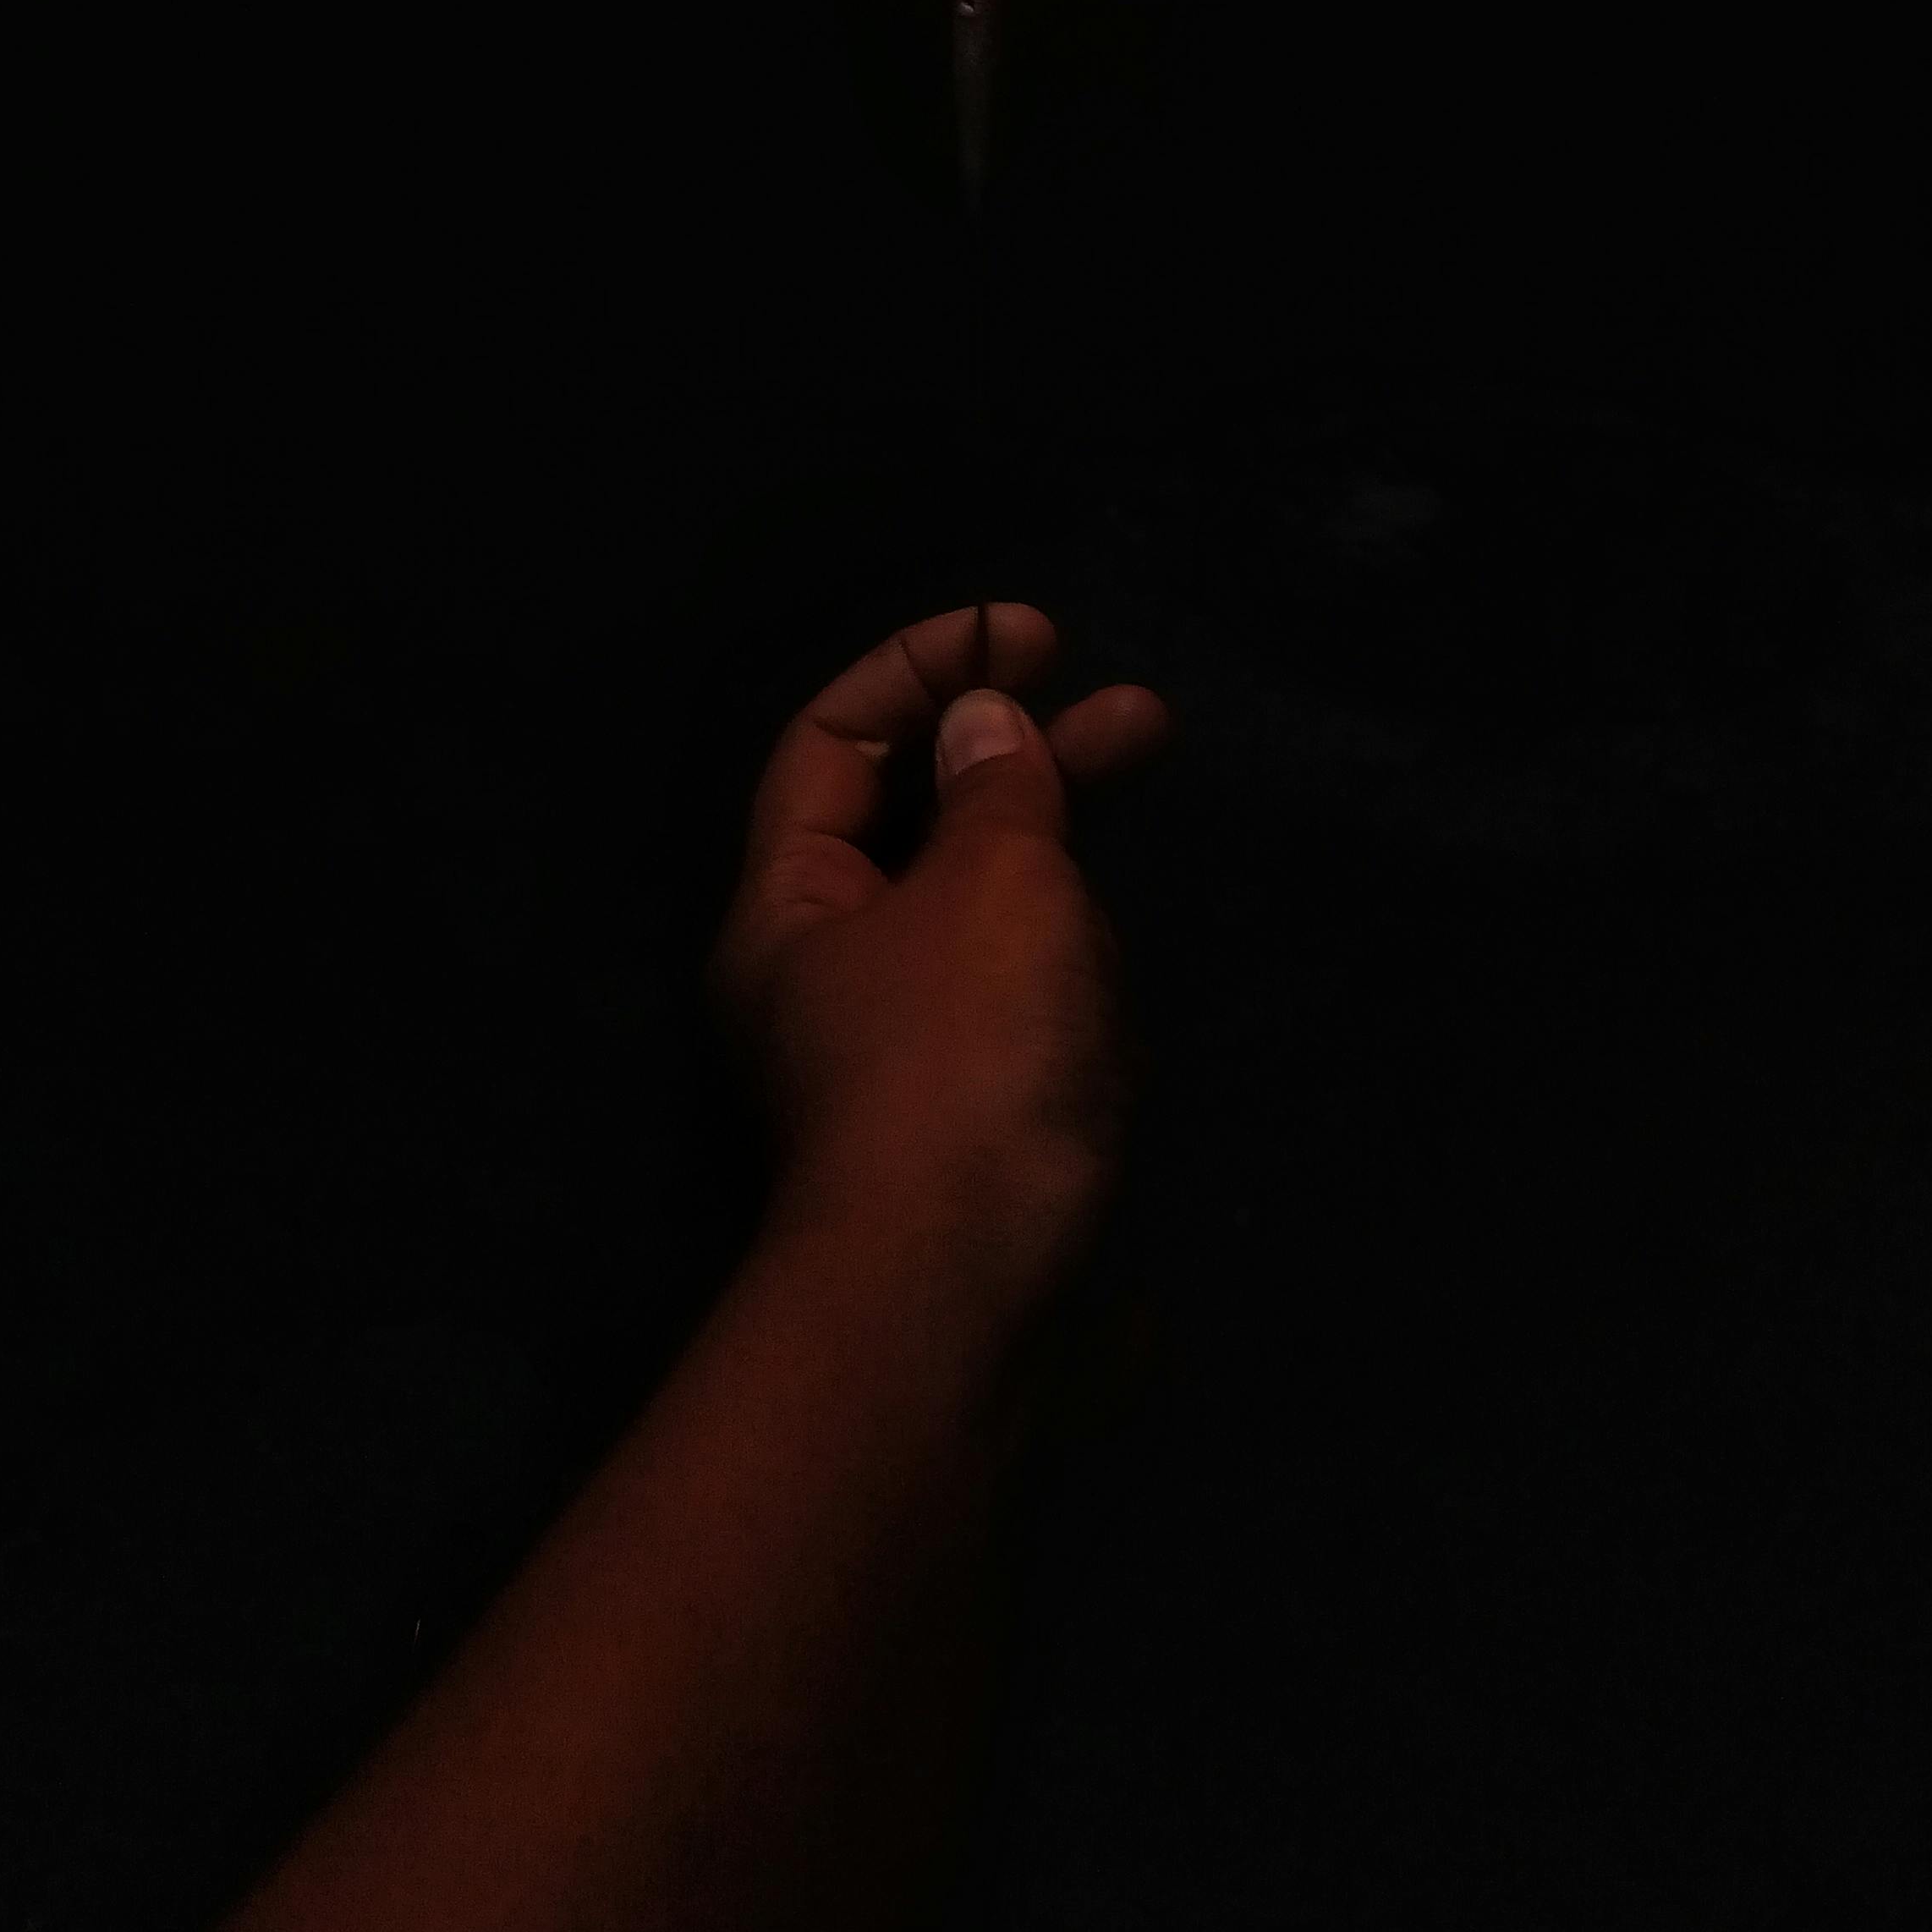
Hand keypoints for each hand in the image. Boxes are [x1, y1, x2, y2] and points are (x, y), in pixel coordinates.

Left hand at [704, 606, 1168, 1328]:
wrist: (963, 1295)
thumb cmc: (964, 1058)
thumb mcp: (996, 883)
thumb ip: (1000, 787)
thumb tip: (980, 724)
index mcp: (788, 902)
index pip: (833, 739)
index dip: (923, 666)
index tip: (1028, 636)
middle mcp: (823, 970)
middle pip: (922, 825)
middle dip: (1028, 769)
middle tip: (1143, 717)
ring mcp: (897, 1054)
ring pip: (986, 925)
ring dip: (1055, 898)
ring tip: (1106, 945)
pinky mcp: (966, 1123)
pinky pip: (1024, 1019)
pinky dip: (1071, 994)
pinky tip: (1109, 1024)